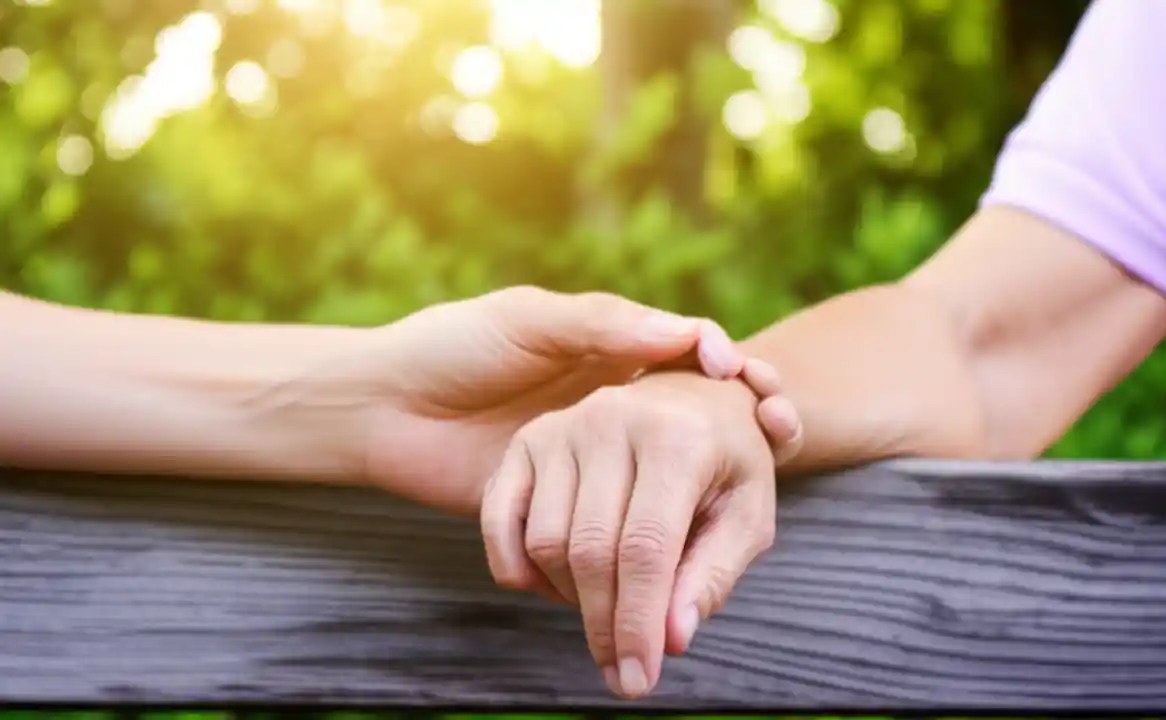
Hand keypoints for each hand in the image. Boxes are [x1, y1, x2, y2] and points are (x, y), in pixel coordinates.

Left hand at [357, 286, 768, 513]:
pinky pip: (616, 529)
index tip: (769, 394)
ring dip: (708, 485)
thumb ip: (603, 325)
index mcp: (611, 357)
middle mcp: (611, 415)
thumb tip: (687, 333)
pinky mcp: (563, 513)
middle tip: (782, 434)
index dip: (741, 376)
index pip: (697, 364)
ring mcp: (591, 469)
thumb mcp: (527, 319)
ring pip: (669, 481)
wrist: (378, 408)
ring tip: (747, 488)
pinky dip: (653, 531)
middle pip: (698, 424)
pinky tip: (682, 530)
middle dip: (742, 429)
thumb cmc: (449, 348)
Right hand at [481, 369, 778, 698]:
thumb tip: (670, 638)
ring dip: (570, 598)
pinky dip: (519, 569)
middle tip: (620, 670)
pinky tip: (556, 589)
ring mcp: (563, 424)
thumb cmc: (729, 462)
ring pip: (546, 543)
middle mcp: (612, 419)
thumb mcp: (747, 516)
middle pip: (590, 551)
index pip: (646, 549)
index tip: (637, 679)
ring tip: (609, 608)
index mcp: (678, 437)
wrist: (697, 396)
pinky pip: (499, 521)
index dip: (637, 623)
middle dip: (605, 625)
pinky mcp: (529, 438)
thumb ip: (711, 576)